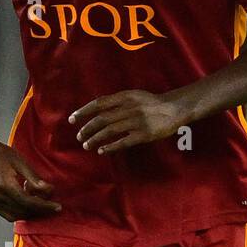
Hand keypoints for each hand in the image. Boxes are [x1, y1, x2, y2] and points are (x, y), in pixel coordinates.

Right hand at [0, 140, 60, 221]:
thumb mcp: (20, 161)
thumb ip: (34, 178)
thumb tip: (49, 190)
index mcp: (4, 185)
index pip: (29, 202)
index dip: (45, 206)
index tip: (58, 207)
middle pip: (23, 212)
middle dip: (39, 210)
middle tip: (50, 203)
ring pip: (16, 216)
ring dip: (30, 212)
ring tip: (37, 199)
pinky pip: (8, 214)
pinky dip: (20, 211)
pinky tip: (26, 200)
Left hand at [70, 90, 185, 152]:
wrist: (175, 109)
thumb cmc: (152, 103)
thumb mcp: (134, 96)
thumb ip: (117, 101)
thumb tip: (97, 109)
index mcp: (125, 97)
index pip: (99, 103)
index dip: (83, 111)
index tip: (72, 119)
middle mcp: (129, 108)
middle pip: (102, 119)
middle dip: (87, 128)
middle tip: (79, 136)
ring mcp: (136, 122)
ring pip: (110, 131)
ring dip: (95, 138)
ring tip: (86, 145)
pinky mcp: (143, 135)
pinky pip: (123, 142)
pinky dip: (110, 147)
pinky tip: (101, 151)